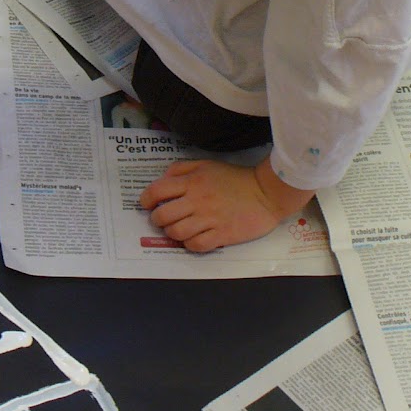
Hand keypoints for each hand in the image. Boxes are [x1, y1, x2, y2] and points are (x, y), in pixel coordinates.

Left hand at [139, 158, 287, 251]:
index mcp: (192, 181)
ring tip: (178, 229)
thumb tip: (163, 180)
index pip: (157, 190)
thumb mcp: (206, 164)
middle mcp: (197, 200)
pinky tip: (194, 238)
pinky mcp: (221, 235)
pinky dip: (190, 244)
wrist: (265, 193)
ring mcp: (209, 219)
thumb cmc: (234, 178)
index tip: (146, 204)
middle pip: (162, 215)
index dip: (146, 199)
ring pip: (176, 233)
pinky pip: (195, 246)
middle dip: (157, 219)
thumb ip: (182, 169)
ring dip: (172, 233)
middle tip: (163, 219)